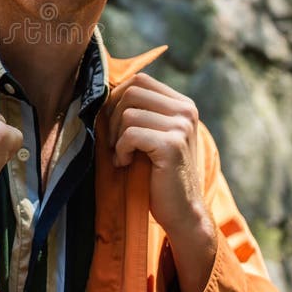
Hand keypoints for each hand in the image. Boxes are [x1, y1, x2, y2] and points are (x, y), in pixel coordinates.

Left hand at [105, 72, 210, 241]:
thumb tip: (105, 90)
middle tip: (115, 143)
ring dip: (116, 137)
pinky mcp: (172, 144)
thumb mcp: (154, 135)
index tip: (114, 124)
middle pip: (132, 92)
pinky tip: (126, 163)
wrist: (182, 211)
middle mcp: (186, 111)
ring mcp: (181, 126)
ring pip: (128, 113)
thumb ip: (141, 111)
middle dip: (113, 117)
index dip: (117, 98)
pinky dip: (121, 150)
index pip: (140, 80)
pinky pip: (130, 134)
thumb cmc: (160, 174)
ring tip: (123, 156)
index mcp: (183, 105)